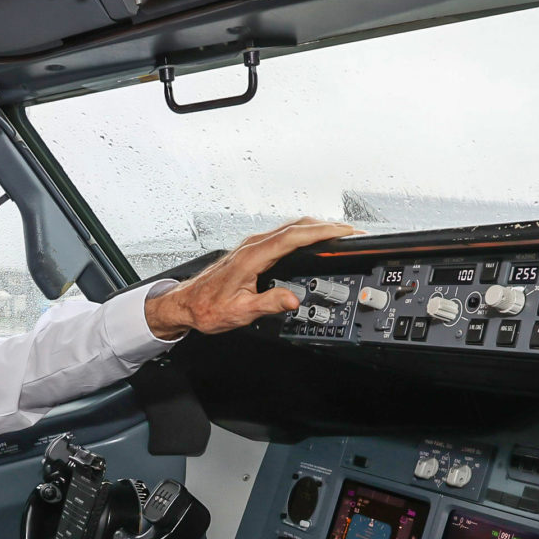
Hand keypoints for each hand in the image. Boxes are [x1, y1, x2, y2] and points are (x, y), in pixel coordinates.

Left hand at [143, 217, 360, 338]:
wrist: (186, 304)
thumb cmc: (208, 308)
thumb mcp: (241, 312)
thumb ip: (268, 304)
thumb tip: (293, 299)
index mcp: (252, 256)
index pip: (294, 237)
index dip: (322, 232)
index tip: (343, 231)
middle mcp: (252, 246)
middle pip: (296, 226)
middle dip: (326, 226)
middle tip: (352, 232)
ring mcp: (252, 246)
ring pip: (290, 228)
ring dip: (316, 228)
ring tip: (339, 233)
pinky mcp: (252, 250)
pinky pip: (283, 235)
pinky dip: (303, 234)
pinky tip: (313, 240)